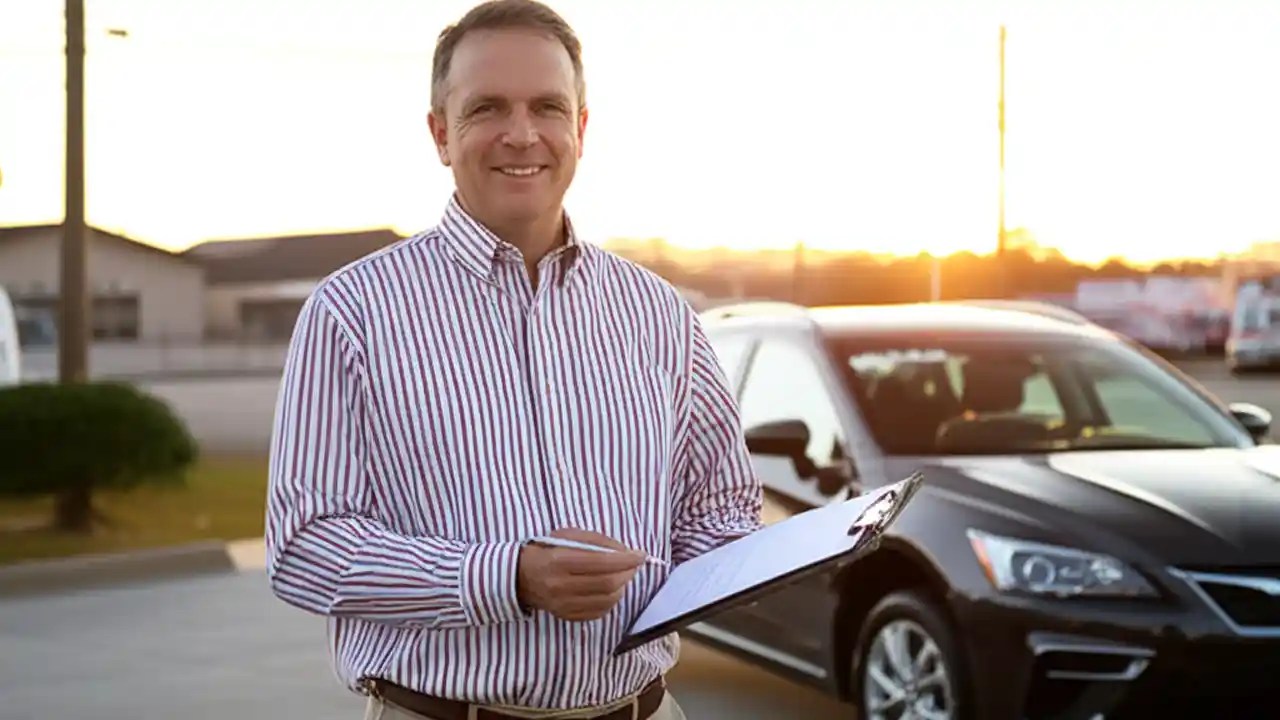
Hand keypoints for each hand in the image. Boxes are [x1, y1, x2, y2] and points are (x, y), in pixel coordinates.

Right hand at [516, 528, 645, 621]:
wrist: (522, 577)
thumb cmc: (549, 551)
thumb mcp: (569, 536)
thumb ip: (597, 541)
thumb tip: (626, 552)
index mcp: (560, 561)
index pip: (602, 563)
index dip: (626, 560)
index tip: (640, 555)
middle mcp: (561, 586)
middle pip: (608, 584)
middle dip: (628, 573)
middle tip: (633, 565)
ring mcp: (564, 605)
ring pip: (607, 600)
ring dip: (622, 586)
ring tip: (621, 575)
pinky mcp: (567, 616)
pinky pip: (599, 612)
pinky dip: (611, 599)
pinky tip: (609, 589)